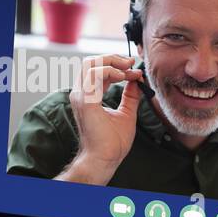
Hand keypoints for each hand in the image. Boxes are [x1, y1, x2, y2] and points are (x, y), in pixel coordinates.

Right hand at [58, 55, 143, 184]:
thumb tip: (136, 80)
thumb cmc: (112, 142)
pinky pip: (95, 74)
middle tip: (131, 63)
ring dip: (113, 62)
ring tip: (128, 69)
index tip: (135, 70)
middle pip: (91, 61)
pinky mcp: (86, 101)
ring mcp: (81, 96)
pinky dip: (111, 71)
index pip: (98, 70)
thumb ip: (130, 96)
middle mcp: (81, 93)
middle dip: (113, 58)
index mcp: (88, 96)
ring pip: (91, 63)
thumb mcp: (126, 113)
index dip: (117, 66)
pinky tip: (123, 77)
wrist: (105, 158)